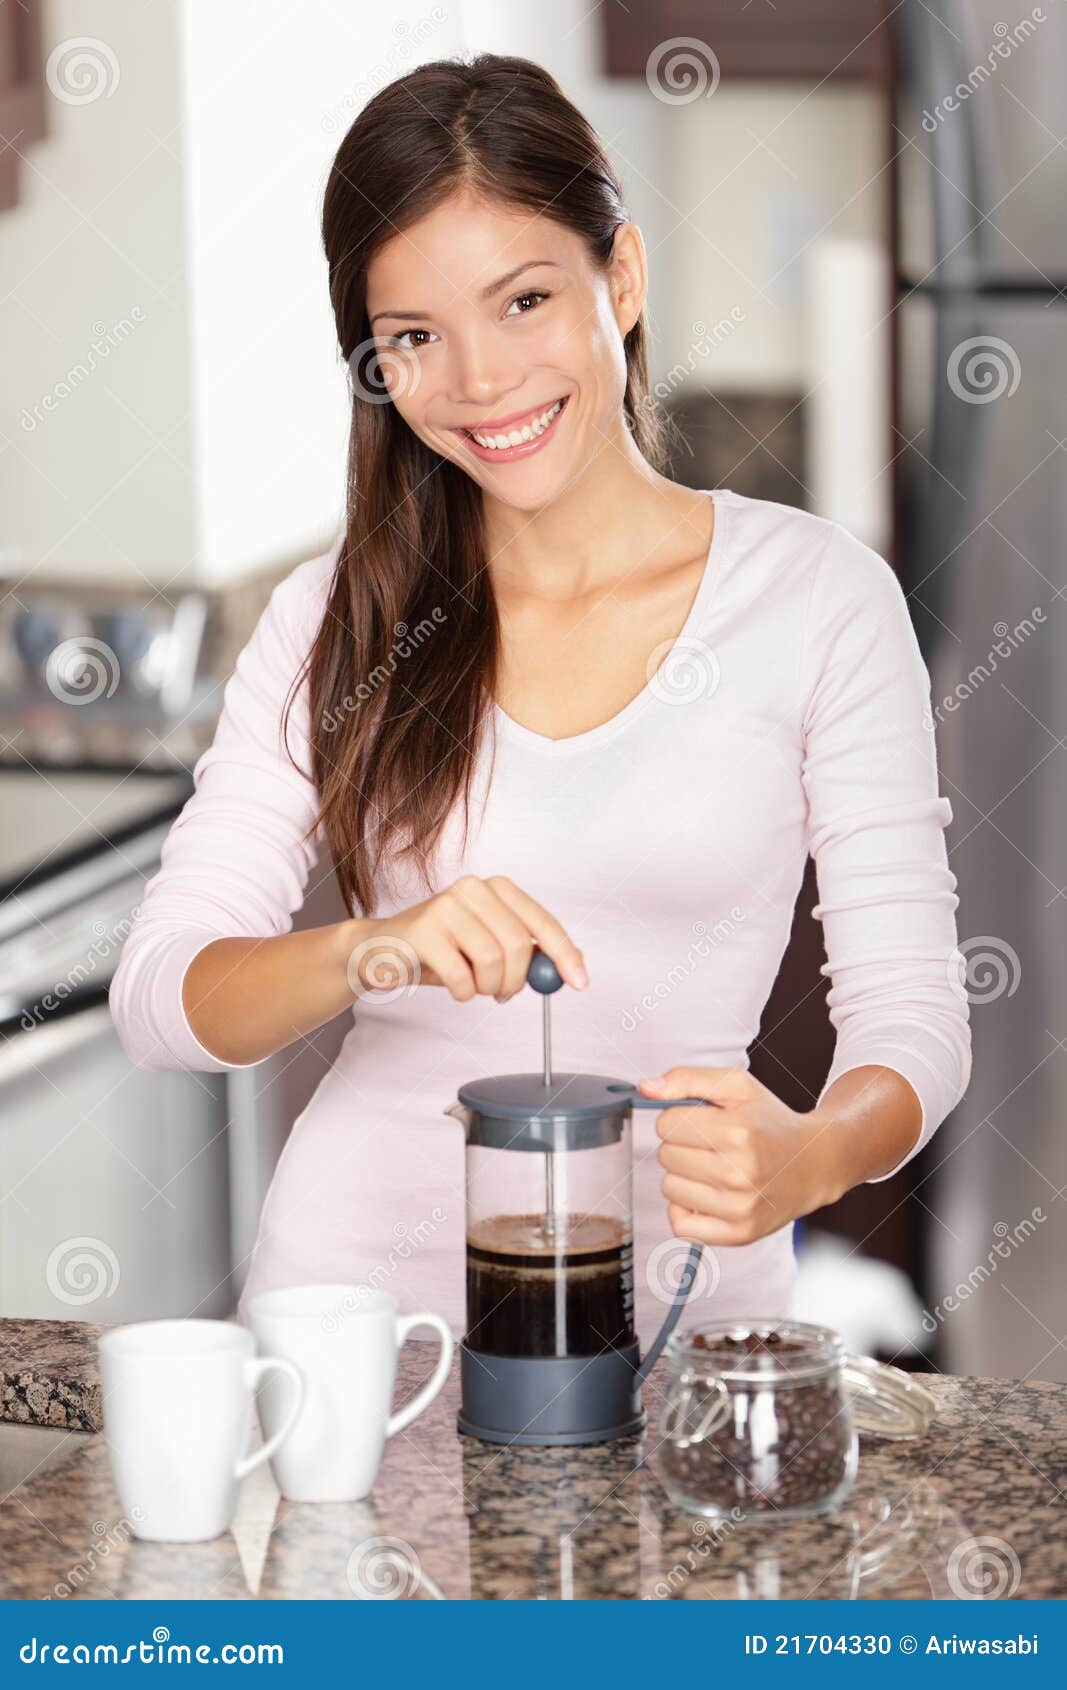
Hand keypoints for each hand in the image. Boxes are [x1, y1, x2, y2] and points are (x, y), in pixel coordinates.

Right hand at [350, 874, 587, 1003]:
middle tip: (502, 995)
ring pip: (492, 960)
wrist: (382, 952)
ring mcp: (446, 904)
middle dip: (515, 981)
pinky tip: (452, 986)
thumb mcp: (489, 948)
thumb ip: (528, 953)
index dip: (565, 954)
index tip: (580, 982)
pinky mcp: (423, 928)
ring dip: (486, 987)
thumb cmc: (441, 951)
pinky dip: (462, 992)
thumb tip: (574, 967)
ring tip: (471, 986)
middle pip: (518, 944)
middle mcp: (473, 888)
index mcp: (496, 888)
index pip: (542, 922)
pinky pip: (461, 975)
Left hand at [638, 1066, 838, 1245]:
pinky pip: (681, 1225)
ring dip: (684, 1176)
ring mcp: (739, 1207)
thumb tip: (645, 1087)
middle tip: (711, 1144)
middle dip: (681, 1146)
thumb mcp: (736, 1086)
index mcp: (738, 1132)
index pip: (666, 1124)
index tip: (701, 1121)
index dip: (679, 1118)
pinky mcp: (739, 1233)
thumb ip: (687, 1079)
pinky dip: (686, 1209)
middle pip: (665, 1156)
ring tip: (714, 1167)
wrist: (814, 1163)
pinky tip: (707, 1194)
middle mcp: (739, 1172)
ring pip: (669, 1188)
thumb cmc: (770, 1122)